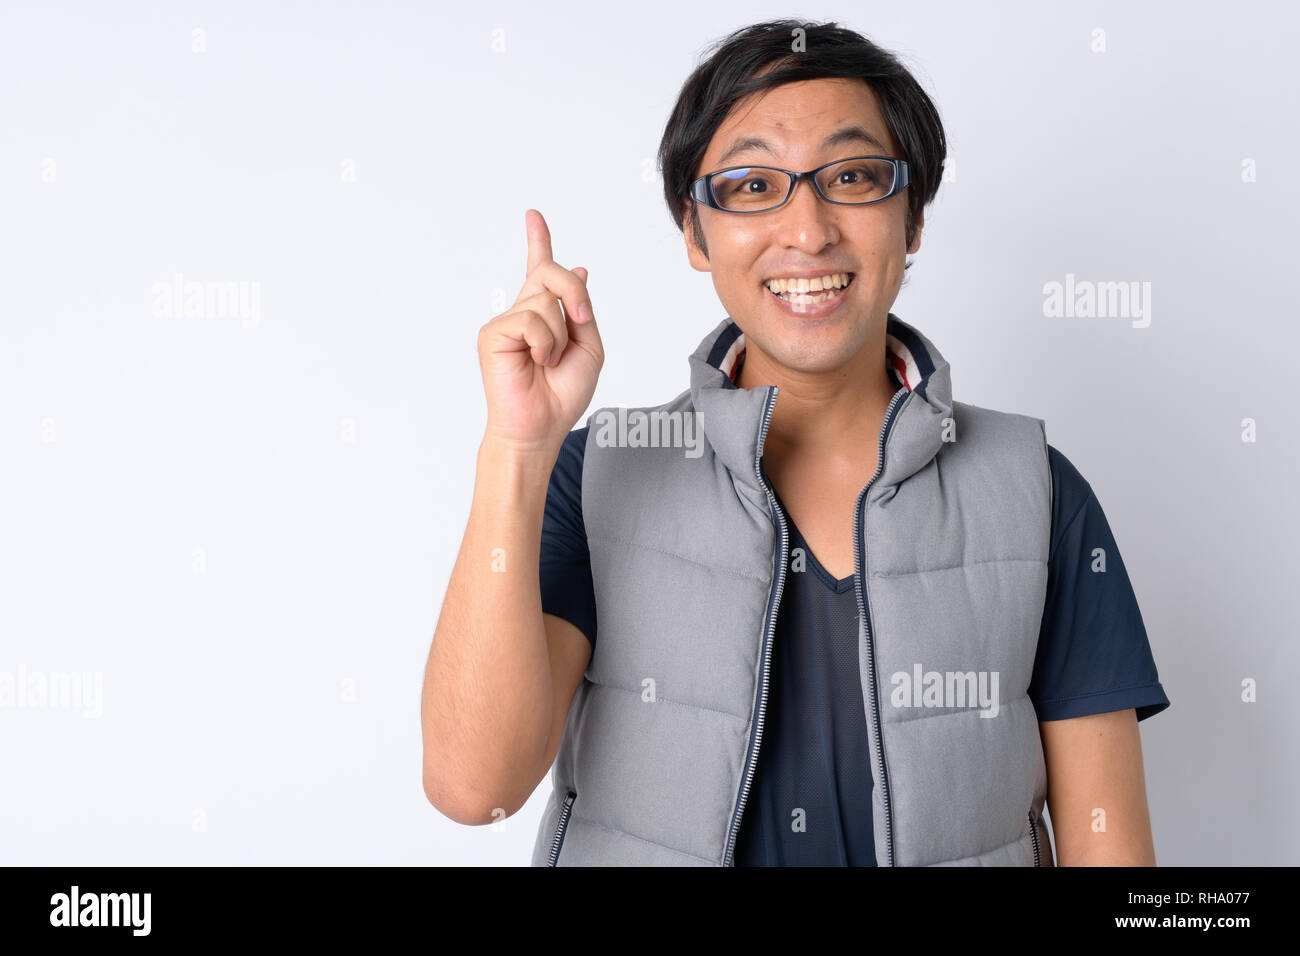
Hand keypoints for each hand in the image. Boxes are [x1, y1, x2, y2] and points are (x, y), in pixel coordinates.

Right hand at [477, 209, 603, 451]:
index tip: (533, 216)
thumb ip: (583, 309)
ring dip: (560, 334)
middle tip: (582, 323)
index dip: (538, 241)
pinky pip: (531, 318)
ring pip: (546, 300)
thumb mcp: (589, 347)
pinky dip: (544, 342)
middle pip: (553, 273)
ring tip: (548, 360)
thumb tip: (580, 269)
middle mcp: (523, 312)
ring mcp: (506, 321)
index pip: (541, 270)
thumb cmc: (563, 393)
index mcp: (546, 315)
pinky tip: (536, 360)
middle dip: (575, 294)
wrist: (542, 425)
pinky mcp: (493, 332)